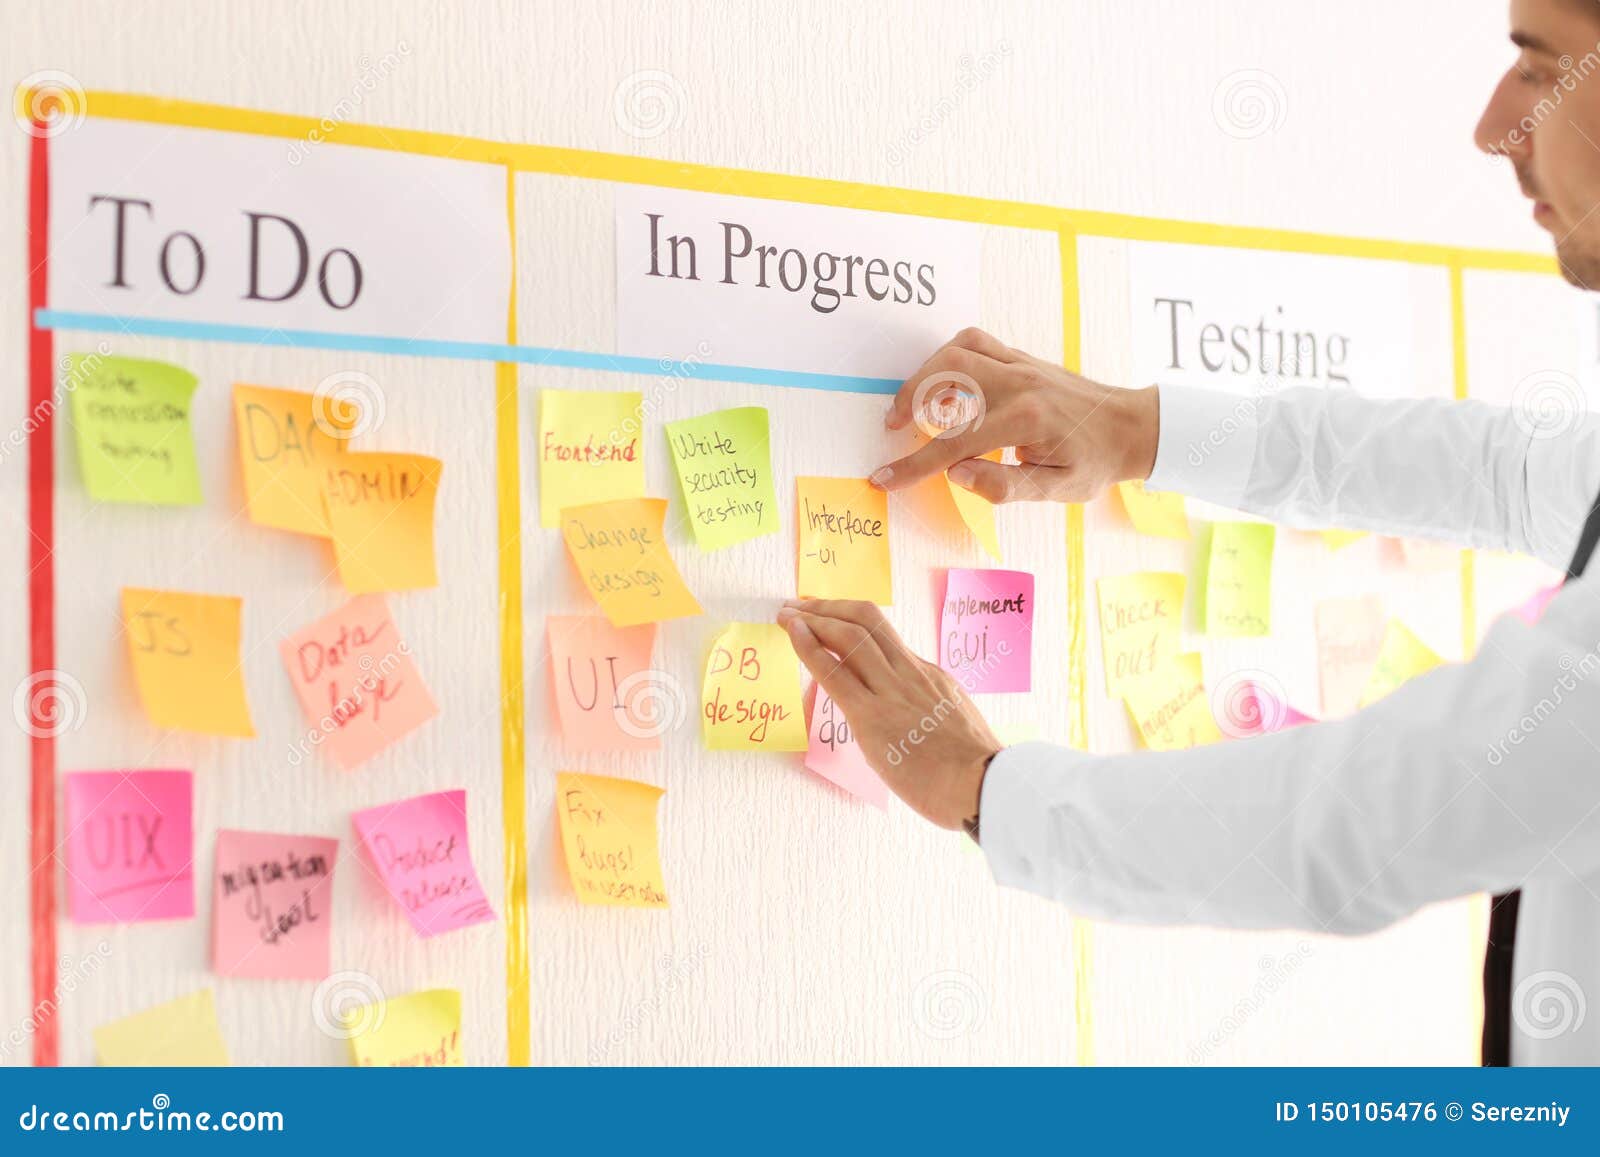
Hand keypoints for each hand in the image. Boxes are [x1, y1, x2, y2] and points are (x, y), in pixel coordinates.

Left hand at [776, 598, 1000, 829]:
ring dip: (813, 619)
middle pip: (866, 620)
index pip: (886, 640)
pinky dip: (809, 647)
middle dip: (830, 607)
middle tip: (801, 604)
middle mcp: (911, 674)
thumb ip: (930, 718)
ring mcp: (892, 692)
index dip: (853, 623)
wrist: (986, 786)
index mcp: (931, 677)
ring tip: (787, 614)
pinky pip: (834, 672)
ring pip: (850, 635)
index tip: (832, 619)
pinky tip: (793, 633)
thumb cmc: (976, 775)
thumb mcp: (956, 728)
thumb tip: (913, 728)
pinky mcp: (872, 716)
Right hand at [872, 326, 1158, 502]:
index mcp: (1026, 421)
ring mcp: (1020, 364)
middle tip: (894, 426)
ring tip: (914, 406)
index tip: (885, 479)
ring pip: (958, 349)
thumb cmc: (1095, 462)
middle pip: (948, 372)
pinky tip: (945, 385)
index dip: (914, 465)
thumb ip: (1004, 486)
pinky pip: (975, 343)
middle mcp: (1020, 383)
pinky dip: (949, 358)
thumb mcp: (1057, 489)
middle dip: (911, 398)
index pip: (956, 444)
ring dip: (926, 373)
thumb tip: (956, 474)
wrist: (1131, 426)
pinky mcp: (1021, 357)